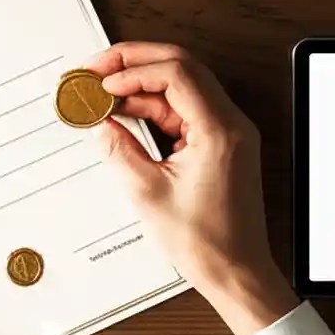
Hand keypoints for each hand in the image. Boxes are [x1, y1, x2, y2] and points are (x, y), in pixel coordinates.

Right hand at [85, 42, 298, 334]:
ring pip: (181, 87)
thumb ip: (120, 151)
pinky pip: (183, 110)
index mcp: (220, 131)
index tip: (103, 82)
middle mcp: (230, 123)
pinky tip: (125, 113)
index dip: (134, 70)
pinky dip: (153, 107)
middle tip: (98, 70)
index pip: (177, 74)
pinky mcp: (218, 142)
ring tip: (104, 94)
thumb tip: (100, 124)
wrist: (236, 271)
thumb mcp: (148, 194)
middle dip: (135, 63)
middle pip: (181, 68)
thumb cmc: (207, 243)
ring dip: (141, 85)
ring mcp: (226, 131)